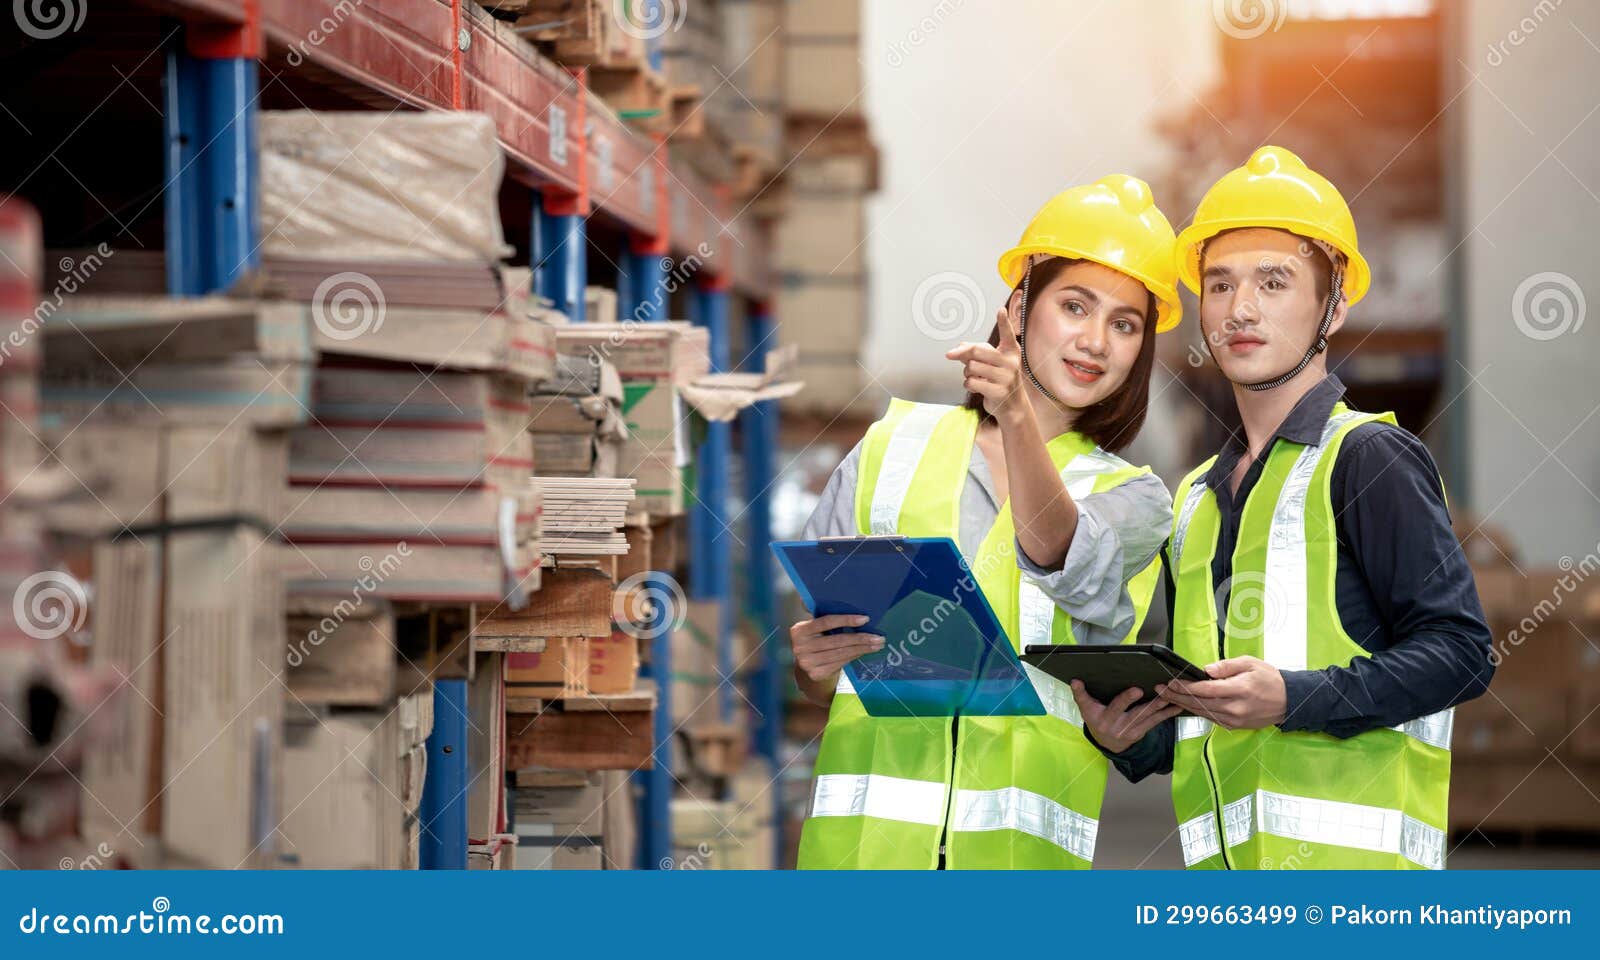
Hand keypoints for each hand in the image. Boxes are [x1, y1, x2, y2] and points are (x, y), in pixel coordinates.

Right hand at [789, 614, 883, 682]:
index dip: (846, 620)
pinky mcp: (816, 674)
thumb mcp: (814, 629)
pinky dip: (854, 656)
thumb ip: (825, 620)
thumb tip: (854, 611)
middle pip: (837, 640)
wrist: (805, 666)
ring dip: (862, 648)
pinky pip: (841, 662)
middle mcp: (800, 647)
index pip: (826, 622)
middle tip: (878, 637)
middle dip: (861, 638)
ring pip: (841, 653)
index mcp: (799, 630)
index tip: (865, 619)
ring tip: (877, 645)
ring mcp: (807, 662)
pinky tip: (864, 652)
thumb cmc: (815, 641)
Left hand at [945, 305, 1032, 425]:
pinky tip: (977, 387)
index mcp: (1011, 352)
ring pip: (971, 368)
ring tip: (976, 377)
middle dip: (962, 355)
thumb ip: (976, 353)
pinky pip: (971, 382)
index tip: (1000, 310)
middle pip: (977, 351)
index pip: (1007, 334)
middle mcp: (1011, 362)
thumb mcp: (991, 364)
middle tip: (951, 355)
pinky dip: (968, 385)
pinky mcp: (998, 391)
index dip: (1004, 322)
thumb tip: (958, 346)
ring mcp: (1006, 377)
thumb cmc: (999, 380)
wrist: (1012, 406)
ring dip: (966, 373)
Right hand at [1071, 681, 1181, 753]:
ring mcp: (1131, 730)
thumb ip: (1081, 694)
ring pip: (1146, 716)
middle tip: (1153, 691)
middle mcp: (1117, 726)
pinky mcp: (1141, 732)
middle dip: (1145, 703)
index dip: (1124, 699)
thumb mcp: (1086, 709)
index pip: (1113, 707)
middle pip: (1132, 713)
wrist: (1107, 743)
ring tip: (1169, 696)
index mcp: (1103, 718)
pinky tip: (1176, 706)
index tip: (1135, 690)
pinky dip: (1166, 713)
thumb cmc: (1096, 719)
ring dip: (1158, 706)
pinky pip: (1155, 722)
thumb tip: (1075, 680)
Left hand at [1157, 656, 1286, 728]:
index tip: (1169, 682)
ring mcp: (1234, 720)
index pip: (1205, 690)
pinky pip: (1211, 718)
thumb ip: (1226, 666)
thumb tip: (1206, 670)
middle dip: (1176, 696)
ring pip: (1202, 713)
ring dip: (1183, 705)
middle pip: (1199, 703)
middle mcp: (1235, 708)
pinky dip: (1197, 711)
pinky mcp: (1235, 726)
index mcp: (1239, 690)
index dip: (1185, 687)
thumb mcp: (1250, 663)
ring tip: (1166, 697)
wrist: (1288, 701)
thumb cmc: (1270, 679)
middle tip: (1159, 690)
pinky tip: (1185, 705)